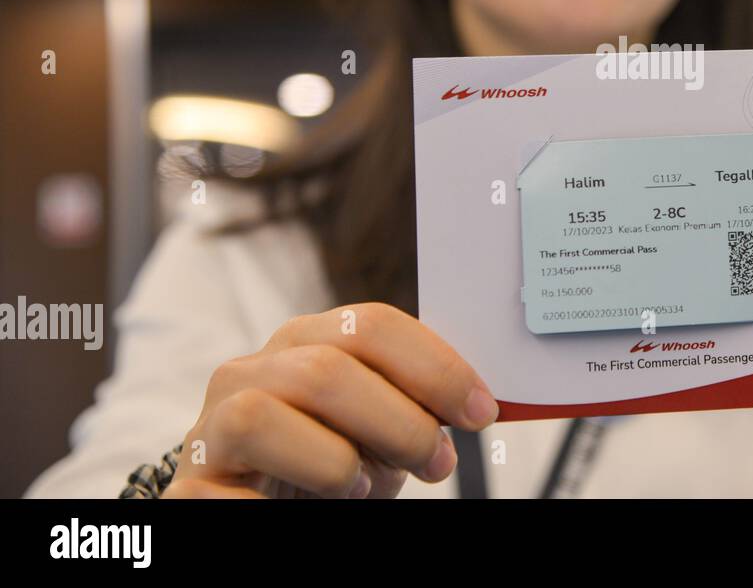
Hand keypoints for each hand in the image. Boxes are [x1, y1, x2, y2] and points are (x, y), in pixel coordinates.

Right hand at [164, 302, 497, 497]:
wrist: (252, 504)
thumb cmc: (325, 461)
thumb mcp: (377, 426)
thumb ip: (414, 405)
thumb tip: (475, 405)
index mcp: (303, 343)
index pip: (370, 326)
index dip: (435, 366)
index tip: (481, 411)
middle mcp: (249, 373)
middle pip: (326, 369)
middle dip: (399, 418)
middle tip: (437, 461)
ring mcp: (210, 427)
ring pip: (264, 415)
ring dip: (335, 458)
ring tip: (364, 486)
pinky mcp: (188, 488)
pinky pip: (221, 491)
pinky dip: (273, 505)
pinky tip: (310, 509)